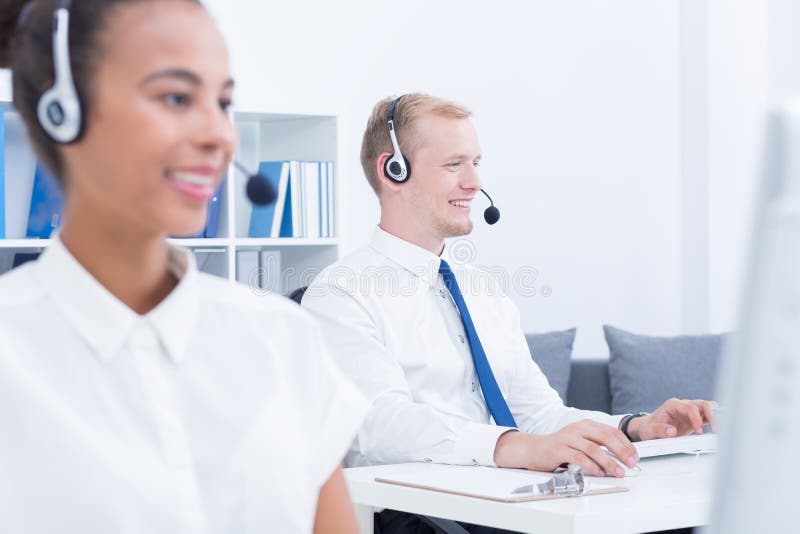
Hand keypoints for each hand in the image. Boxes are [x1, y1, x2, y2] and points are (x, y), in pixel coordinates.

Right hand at [493, 420, 638, 477]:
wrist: (534, 449)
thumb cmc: (560, 447)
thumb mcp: (581, 441)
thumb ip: (598, 445)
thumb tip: (621, 456)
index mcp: (586, 425)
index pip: (611, 431)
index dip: (626, 444)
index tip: (634, 456)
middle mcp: (578, 429)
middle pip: (605, 437)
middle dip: (622, 451)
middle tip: (631, 463)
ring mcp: (568, 438)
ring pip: (593, 449)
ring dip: (609, 462)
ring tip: (618, 472)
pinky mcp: (559, 450)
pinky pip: (579, 458)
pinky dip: (592, 466)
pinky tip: (599, 473)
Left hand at [627, 398, 716, 440]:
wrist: (648, 429)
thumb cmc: (648, 428)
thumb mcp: (649, 430)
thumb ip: (659, 430)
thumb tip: (672, 431)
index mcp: (673, 404)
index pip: (690, 407)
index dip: (696, 419)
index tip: (699, 431)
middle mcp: (683, 405)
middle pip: (702, 404)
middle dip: (711, 415)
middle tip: (714, 430)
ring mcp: (690, 412)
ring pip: (708, 408)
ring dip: (715, 417)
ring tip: (718, 430)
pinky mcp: (694, 419)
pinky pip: (707, 417)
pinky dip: (714, 422)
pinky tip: (716, 431)